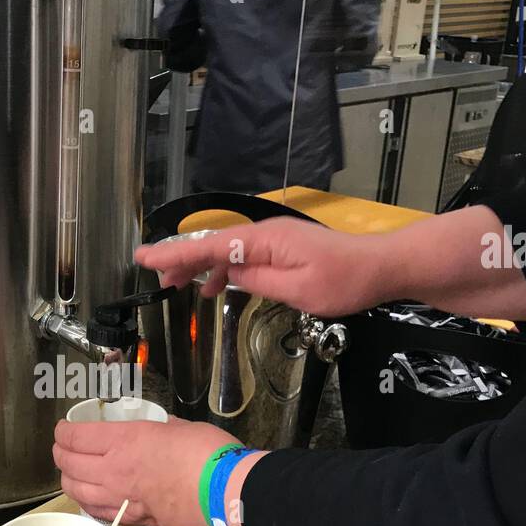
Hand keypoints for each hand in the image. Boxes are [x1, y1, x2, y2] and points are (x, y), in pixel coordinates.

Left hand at [52, 417, 239, 525]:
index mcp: (124, 441)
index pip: (75, 437)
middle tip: (63, 449)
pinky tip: (92, 500)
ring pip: (78, 493)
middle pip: (69, 465)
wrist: (227, 492)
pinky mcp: (136, 519)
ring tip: (71, 474)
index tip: (62, 430)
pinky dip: (89, 504)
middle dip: (60, 455)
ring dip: (69, 481)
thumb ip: (159, 429)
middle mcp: (114, 471)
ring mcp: (122, 499)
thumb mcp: (179, 426)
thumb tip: (156, 430)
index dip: (63, 432)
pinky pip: (100, 513)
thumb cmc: (208, 454)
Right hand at [135, 217, 392, 317]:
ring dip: (198, 266)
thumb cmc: (345, 281)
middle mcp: (265, 235)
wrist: (380, 267)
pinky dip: (221, 271)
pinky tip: (213, 288)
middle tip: (152, 274)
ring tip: (174, 284)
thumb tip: (228, 276)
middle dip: (180, 258)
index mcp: (265, 241)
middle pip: (212, 245)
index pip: (211, 246)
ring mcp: (273, 241)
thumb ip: (258, 281)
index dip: (175, 252)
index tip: (145, 256)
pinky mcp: (281, 250)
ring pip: (225, 252)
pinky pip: (241, 258)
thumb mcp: (298, 290)